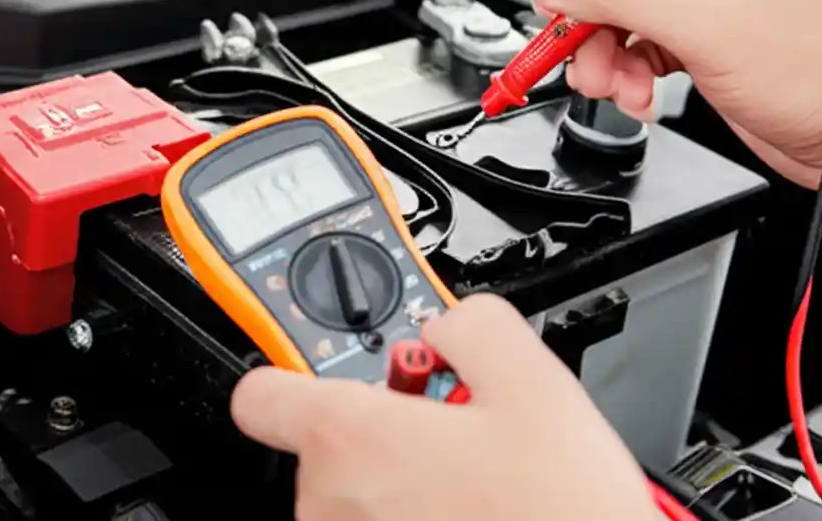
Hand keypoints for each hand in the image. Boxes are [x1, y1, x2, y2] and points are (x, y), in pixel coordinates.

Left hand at [230, 294, 656, 520]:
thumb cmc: (561, 516)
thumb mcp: (536, 385)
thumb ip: (475, 325)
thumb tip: (451, 321)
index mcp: (350, 441)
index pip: (260, 393)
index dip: (292, 372)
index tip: (326, 371)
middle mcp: (330, 505)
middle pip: (327, 444)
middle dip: (386, 430)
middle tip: (453, 432)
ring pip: (356, 496)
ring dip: (403, 484)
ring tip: (478, 487)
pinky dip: (414, 520)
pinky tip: (475, 514)